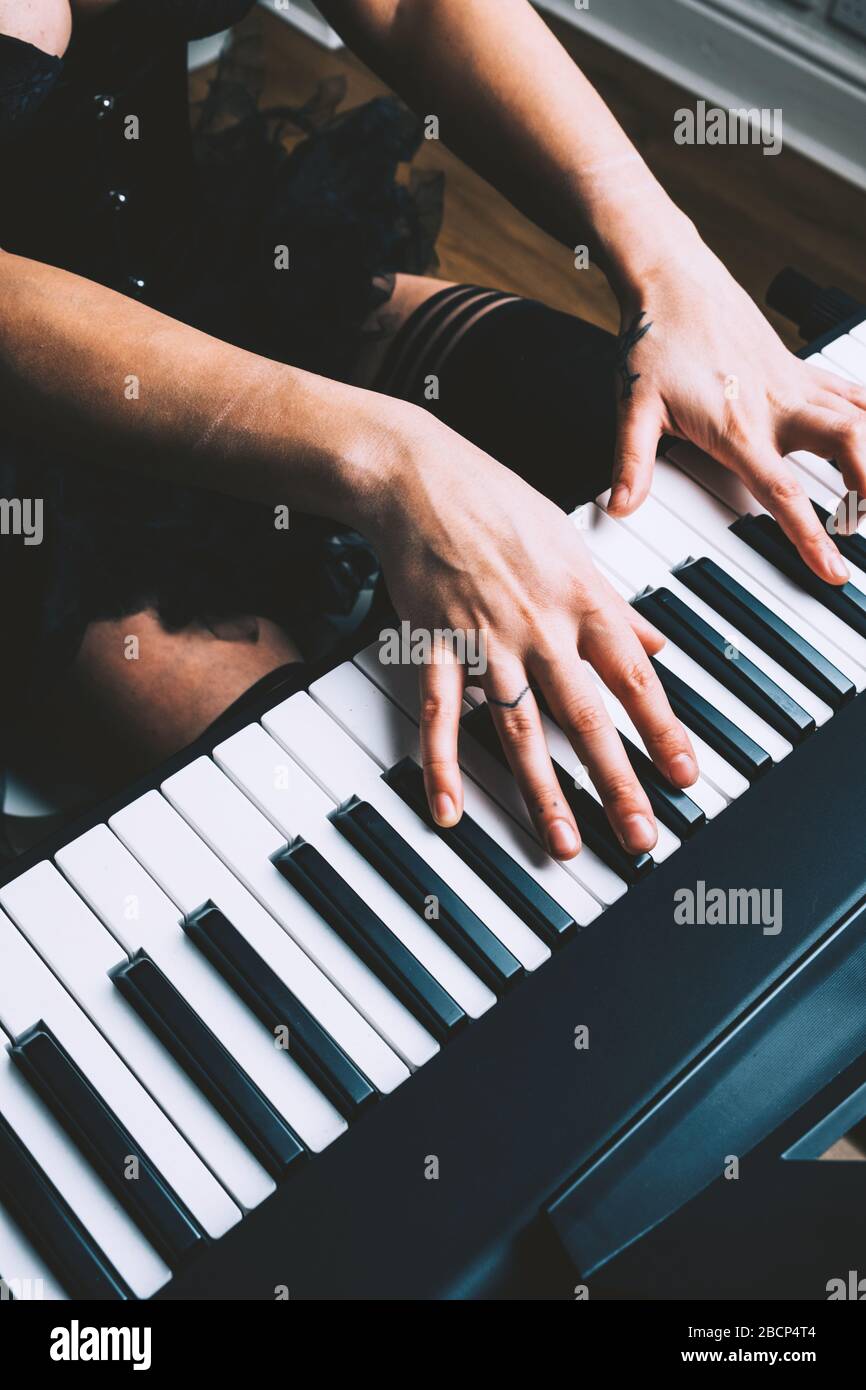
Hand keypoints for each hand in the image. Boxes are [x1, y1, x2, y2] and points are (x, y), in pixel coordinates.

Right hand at [364, 403, 698, 859]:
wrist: (421, 477)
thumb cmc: (496, 502)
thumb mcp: (573, 546)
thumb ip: (612, 606)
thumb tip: (652, 642)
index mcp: (582, 598)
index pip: (634, 677)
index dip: (663, 730)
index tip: (683, 775)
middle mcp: (540, 625)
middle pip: (586, 715)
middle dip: (616, 780)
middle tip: (638, 833)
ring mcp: (485, 639)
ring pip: (519, 727)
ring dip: (542, 790)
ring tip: (561, 840)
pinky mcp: (434, 644)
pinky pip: (439, 715)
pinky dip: (442, 765)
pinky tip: (450, 808)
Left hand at [607, 234, 865, 583]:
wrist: (672, 280)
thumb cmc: (654, 340)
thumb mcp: (634, 407)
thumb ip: (631, 462)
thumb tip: (620, 506)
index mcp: (740, 428)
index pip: (785, 494)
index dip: (811, 537)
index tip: (831, 570)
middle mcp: (777, 406)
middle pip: (849, 447)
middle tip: (862, 526)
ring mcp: (793, 383)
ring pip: (858, 418)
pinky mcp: (797, 366)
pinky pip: (848, 392)